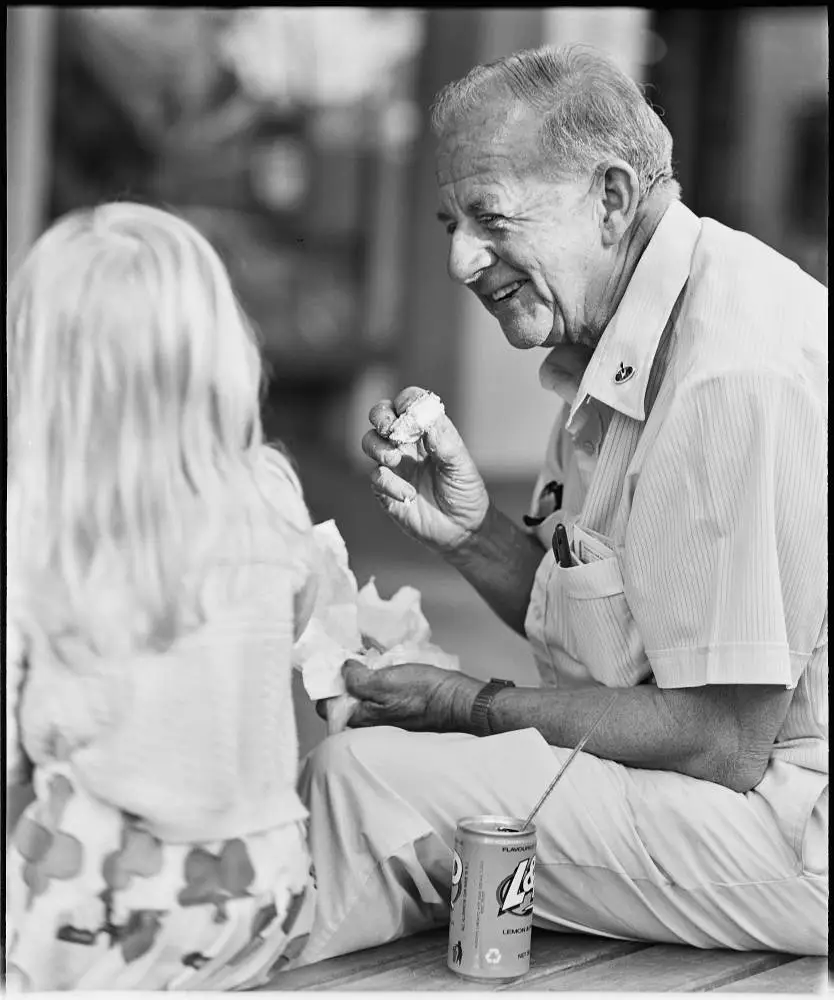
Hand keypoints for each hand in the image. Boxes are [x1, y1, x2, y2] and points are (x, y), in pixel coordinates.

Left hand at [317, 660, 481, 732]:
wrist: (456, 701)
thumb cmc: (423, 693)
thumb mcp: (385, 680)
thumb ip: (356, 678)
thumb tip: (343, 669)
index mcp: (358, 720)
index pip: (325, 705)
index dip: (330, 682)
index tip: (339, 663)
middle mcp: (366, 726)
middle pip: (342, 700)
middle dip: (346, 679)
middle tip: (358, 659)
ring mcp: (381, 721)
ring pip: (360, 698)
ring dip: (363, 678)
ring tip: (373, 660)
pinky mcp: (395, 713)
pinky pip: (376, 697)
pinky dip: (377, 683)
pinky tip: (386, 669)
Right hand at [361, 386, 489, 551]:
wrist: (463, 529)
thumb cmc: (464, 491)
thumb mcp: (461, 464)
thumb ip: (444, 440)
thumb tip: (425, 417)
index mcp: (427, 432)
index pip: (409, 404)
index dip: (406, 402)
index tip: (409, 410)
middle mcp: (407, 444)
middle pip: (382, 416)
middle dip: (381, 417)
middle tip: (390, 430)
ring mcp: (394, 466)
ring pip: (370, 442)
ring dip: (377, 447)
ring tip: (393, 459)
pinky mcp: (386, 490)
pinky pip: (376, 478)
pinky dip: (388, 483)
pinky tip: (408, 495)